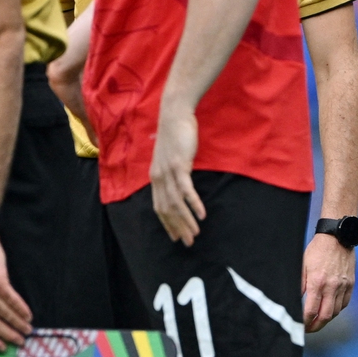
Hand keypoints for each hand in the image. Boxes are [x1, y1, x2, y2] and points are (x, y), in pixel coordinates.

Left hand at [151, 103, 206, 243]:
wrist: (174, 114)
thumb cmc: (175, 134)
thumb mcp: (171, 156)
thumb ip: (172, 170)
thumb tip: (179, 179)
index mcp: (155, 177)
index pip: (159, 207)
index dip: (167, 223)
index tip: (175, 237)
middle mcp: (158, 178)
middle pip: (166, 210)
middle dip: (177, 228)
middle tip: (188, 242)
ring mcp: (168, 172)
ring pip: (176, 203)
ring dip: (186, 220)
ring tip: (195, 233)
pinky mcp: (179, 166)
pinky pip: (186, 190)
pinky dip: (193, 204)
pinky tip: (202, 214)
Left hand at [302, 233, 355, 332]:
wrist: (338, 237)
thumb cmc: (317, 250)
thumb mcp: (302, 265)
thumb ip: (300, 285)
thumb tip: (294, 302)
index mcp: (317, 282)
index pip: (310, 311)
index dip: (304, 322)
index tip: (300, 326)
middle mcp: (332, 287)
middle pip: (325, 316)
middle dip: (316, 327)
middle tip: (308, 329)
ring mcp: (343, 286)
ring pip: (335, 312)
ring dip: (326, 319)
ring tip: (317, 320)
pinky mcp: (350, 284)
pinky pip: (344, 303)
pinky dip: (336, 310)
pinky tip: (329, 309)